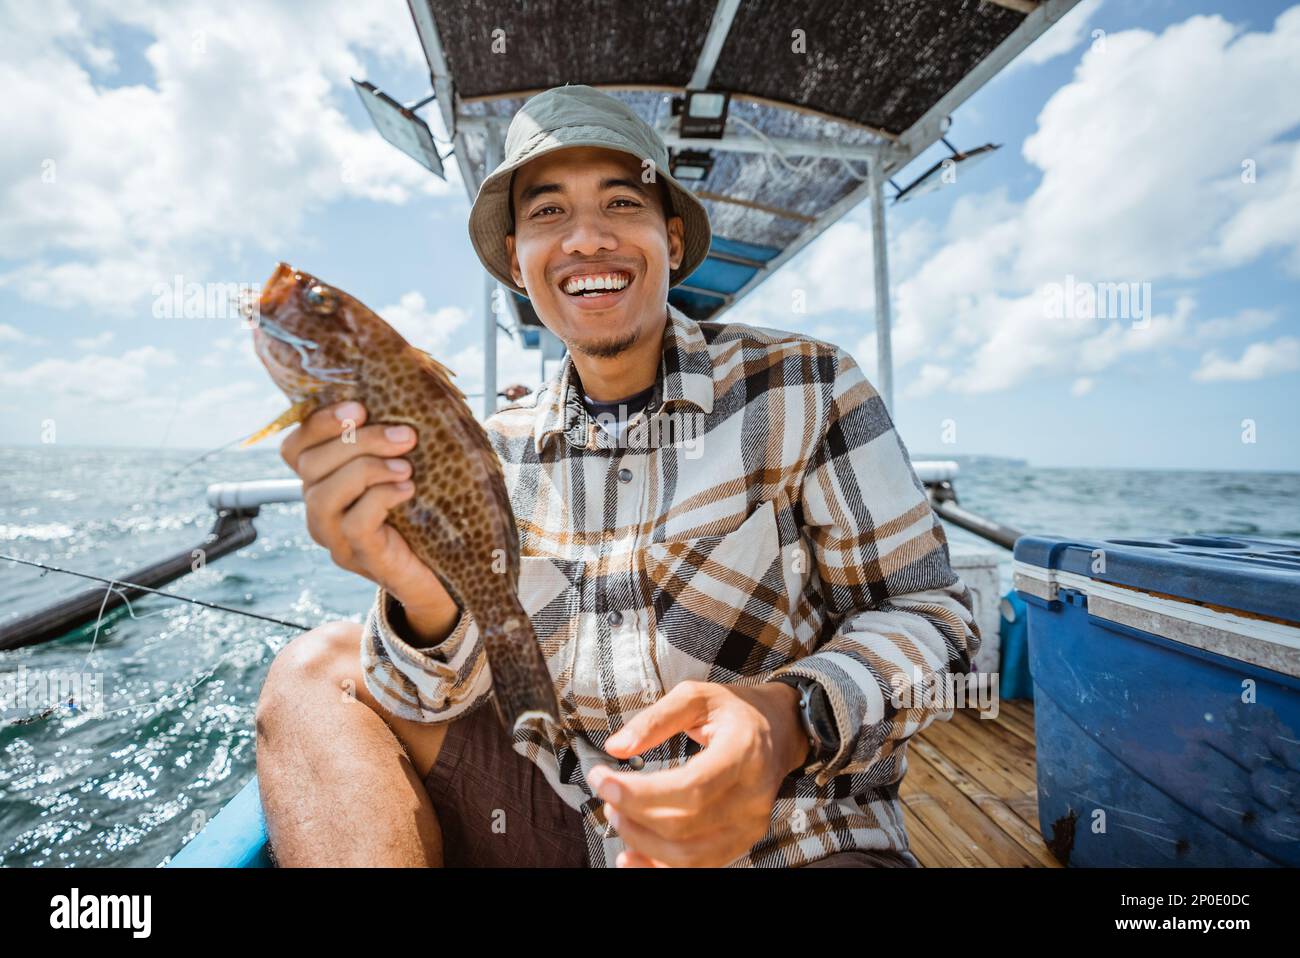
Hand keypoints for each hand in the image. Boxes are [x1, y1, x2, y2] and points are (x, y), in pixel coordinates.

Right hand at [278, 400, 454, 626]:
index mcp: (323, 482)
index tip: (360, 406)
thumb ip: (390, 437)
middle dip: (358, 441)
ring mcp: (336, 539)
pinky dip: (380, 499)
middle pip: (310, 465)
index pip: (294, 447)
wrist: (448, 572)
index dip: (318, 423)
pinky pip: (354, 524)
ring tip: (407, 467)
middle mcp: (320, 511)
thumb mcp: (405, 466)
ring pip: (323, 495)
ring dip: (367, 469)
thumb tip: (403, 391)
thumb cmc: (426, 511)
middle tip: (405, 436)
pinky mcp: (362, 558)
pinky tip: (407, 491)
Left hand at [586, 680, 807, 866]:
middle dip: (633, 814)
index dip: (641, 792)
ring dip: (642, 842)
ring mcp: (750, 824)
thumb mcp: (696, 697)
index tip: (603, 780)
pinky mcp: (743, 841)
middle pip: (685, 825)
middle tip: (607, 794)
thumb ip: (655, 718)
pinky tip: (631, 855)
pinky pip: (699, 867)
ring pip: (689, 855)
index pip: (690, 787)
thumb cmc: (734, 710)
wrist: (781, 729)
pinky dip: (659, 866)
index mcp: (743, 753)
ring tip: (618, 815)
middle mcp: (752, 796)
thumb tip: (615, 748)